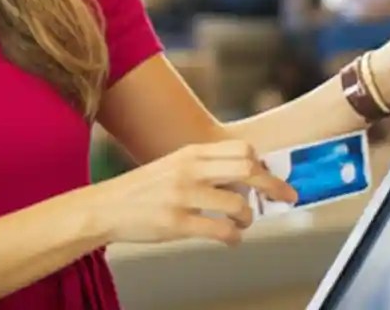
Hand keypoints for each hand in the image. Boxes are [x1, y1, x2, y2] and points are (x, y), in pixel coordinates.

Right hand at [87, 140, 297, 246]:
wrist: (105, 207)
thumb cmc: (143, 190)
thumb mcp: (174, 167)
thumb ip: (206, 168)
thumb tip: (247, 178)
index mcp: (190, 153)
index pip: (242, 150)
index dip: (264, 165)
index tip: (274, 177)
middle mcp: (189, 171)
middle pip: (247, 169)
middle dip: (273, 186)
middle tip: (284, 197)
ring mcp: (182, 197)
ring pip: (238, 205)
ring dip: (249, 218)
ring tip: (243, 223)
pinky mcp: (176, 223)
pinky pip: (220, 231)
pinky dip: (233, 237)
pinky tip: (230, 239)